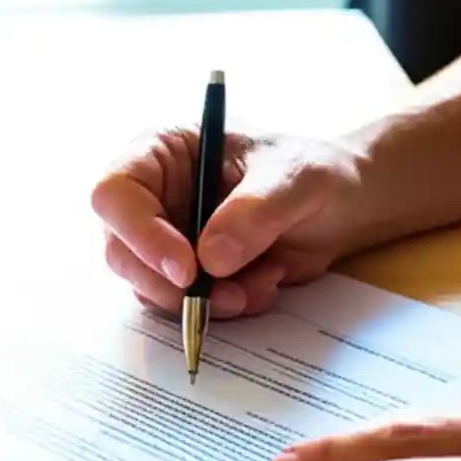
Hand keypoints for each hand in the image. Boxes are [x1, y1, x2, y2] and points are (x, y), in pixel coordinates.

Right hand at [90, 127, 366, 318]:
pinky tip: (264, 284)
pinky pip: (183, 306)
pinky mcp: (187, 275)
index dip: (140, 233)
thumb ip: (254, 212)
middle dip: (170, 284)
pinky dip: (223, 308)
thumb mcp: (295, 178)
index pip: (116, 193)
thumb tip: (211, 260)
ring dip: (202, 301)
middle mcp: (153, 197)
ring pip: (149, 286)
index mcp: (163, 152)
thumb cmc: (313, 172)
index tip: (187, 268)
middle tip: (223, 297)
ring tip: (258, 285)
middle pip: (121, 250)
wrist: (343, 207)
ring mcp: (167, 239)